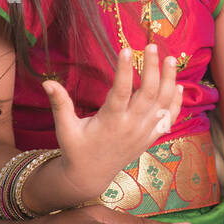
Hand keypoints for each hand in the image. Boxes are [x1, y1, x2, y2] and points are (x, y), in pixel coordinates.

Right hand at [42, 45, 183, 207]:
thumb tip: (46, 81)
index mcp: (110, 121)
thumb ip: (60, 103)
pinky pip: (168, 119)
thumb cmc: (76, 149)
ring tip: (170, 59)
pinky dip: (175, 102)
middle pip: (148, 93)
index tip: (127, 49)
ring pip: (162, 104)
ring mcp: (143, 133)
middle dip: (152, 68)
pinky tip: (177, 85)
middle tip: (152, 46)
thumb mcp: (65, 127)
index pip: (120, 91)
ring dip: (168, 80)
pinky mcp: (150, 138)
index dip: (124, 70)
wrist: (90, 177)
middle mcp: (130, 126)